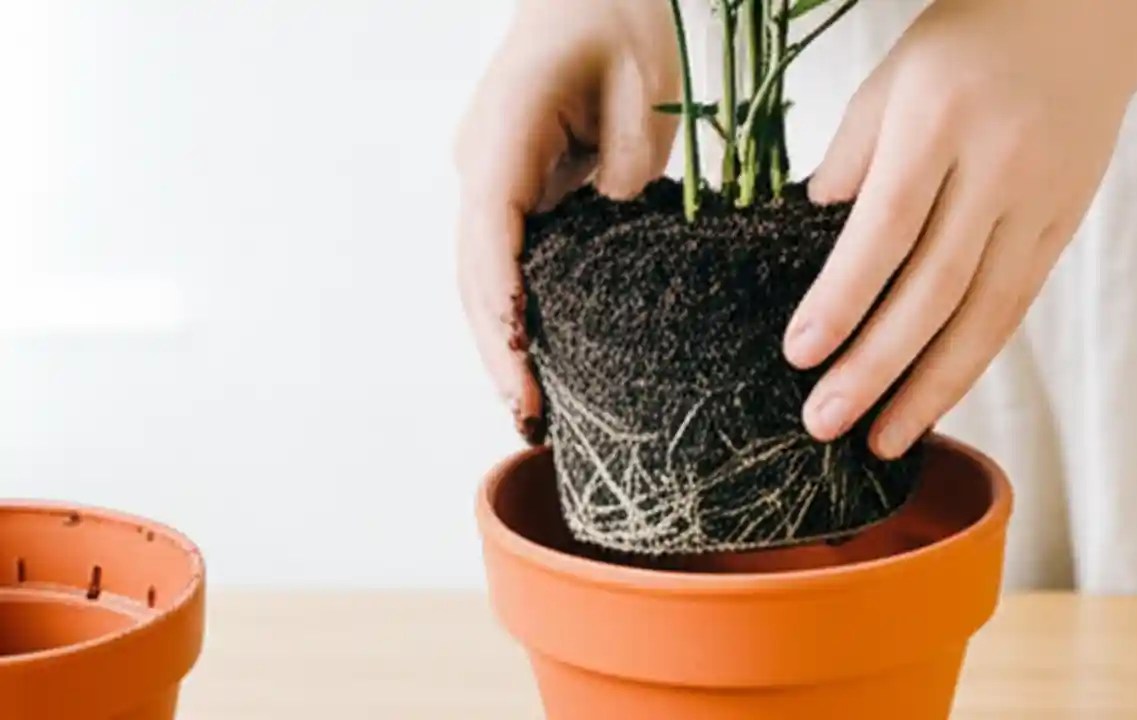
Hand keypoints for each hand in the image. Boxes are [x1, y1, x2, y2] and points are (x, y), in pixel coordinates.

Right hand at [454, 0, 677, 442]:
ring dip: (498, 339)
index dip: (501, 303)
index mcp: (503, 133)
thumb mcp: (642, 97)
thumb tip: (609, 251)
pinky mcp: (509, 188)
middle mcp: (480, 162)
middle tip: (527, 416)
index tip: (519, 363)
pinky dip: (514, 311)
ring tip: (526, 409)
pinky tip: (534, 357)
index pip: (491, 230)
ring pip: (480, 272)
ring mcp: (488, 176)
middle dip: (496, 345)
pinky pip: (505, 260)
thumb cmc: (620, 22)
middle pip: (474, 268)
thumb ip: (621, 179)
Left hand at [785, 0, 1136, 457]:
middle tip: (825, 423)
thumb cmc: (965, 44)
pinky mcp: (1064, 224)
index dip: (842, 300)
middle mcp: (997, 167)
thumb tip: (817, 227)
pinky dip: (974, 356)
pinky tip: (937, 396)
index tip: (799, 354)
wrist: (1084, 17)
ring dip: (931, 386)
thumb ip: (852, 156)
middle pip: (933, 287)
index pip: (884, 230)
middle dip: (876, 366)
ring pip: (985, 312)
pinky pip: (1015, 304)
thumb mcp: (891, 80)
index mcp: (939, 121)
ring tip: (884, 441)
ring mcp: (1040, 201)